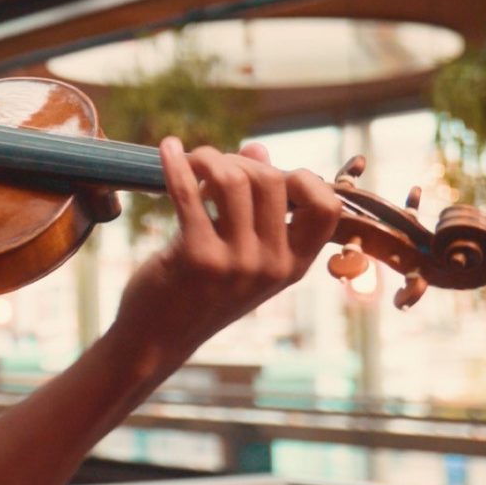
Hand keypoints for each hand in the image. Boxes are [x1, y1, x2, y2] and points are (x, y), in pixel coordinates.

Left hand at [113, 137, 341, 369]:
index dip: (302, 178)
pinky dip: (175, 163)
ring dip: (208, 158)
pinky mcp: (196, 256)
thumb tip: (258, 147)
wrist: (159, 336)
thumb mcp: (241, 255)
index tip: (268, 172)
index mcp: (294, 264)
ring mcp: (236, 262)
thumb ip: (256, 205)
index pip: (326, 207)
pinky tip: (168, 148)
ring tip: (191, 161)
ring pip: (233, 180)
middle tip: (212, 166)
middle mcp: (272, 265)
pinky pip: (188, 192)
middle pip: (272, 180)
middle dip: (240, 161)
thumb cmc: (200, 290)